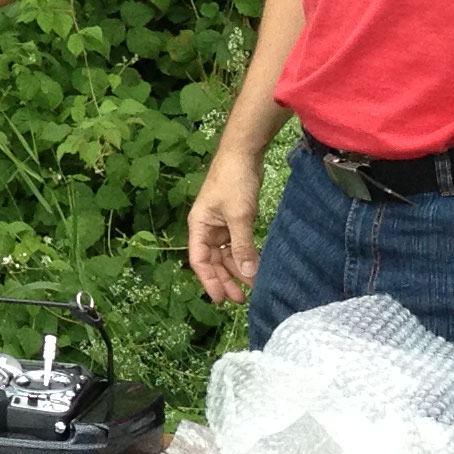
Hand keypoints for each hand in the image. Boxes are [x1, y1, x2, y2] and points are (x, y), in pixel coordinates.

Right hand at [187, 141, 263, 304]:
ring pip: (225, 254)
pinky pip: (236, 244)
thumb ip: (242, 246)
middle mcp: (206, 228)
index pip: (199, 260)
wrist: (244, 153)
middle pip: (212, 261)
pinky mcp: (235, 220)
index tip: (221, 300)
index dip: (209, 281)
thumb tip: (249, 274)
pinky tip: (254, 267)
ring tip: (250, 287)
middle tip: (240, 299)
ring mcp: (221, 224)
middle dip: (225, 279)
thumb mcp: (239, 216)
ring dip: (237, 270)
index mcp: (199, 226)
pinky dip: (244, 256)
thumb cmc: (234, 181)